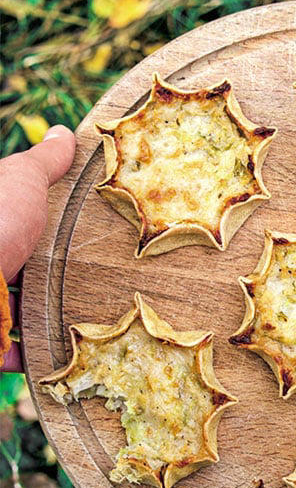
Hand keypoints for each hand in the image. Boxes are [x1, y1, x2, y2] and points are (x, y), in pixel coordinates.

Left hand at [1, 125, 75, 370]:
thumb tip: (62, 132)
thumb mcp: (21, 181)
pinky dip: (33, 355)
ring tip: (87, 317)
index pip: (18, 225)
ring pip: (15, 311)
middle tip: (93, 278)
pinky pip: (10, 350)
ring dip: (43, 316)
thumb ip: (43, 162)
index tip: (80, 234)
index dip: (44, 227)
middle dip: (48, 275)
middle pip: (19, 269)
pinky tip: (64, 352)